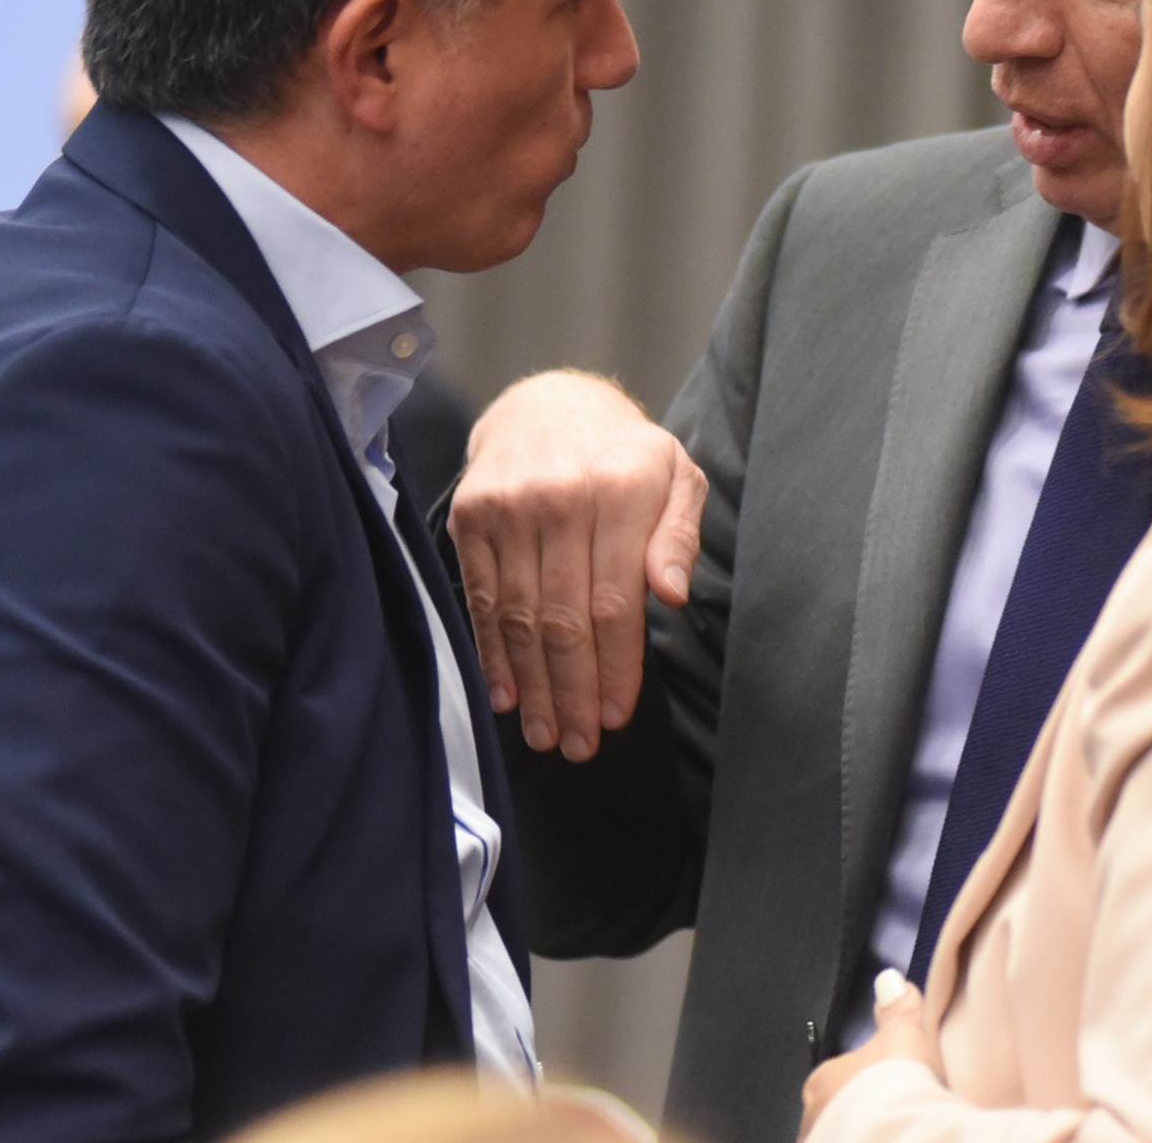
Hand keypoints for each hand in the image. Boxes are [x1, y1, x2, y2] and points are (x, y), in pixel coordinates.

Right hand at [450, 371, 704, 760]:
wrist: (548, 406)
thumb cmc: (624, 456)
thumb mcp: (677, 477)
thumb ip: (680, 536)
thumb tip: (675, 594)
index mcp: (621, 491)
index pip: (616, 602)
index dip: (615, 667)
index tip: (617, 715)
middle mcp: (560, 498)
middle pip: (564, 620)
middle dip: (573, 692)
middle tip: (580, 745)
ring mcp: (508, 508)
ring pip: (520, 618)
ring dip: (532, 686)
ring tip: (545, 733)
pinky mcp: (471, 518)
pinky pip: (481, 599)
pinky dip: (493, 654)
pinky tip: (506, 695)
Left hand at [800, 971, 940, 1140]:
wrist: (895, 1138)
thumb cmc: (894, 1087)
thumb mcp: (903, 1039)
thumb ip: (897, 1010)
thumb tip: (888, 978)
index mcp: (823, 1079)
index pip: (840, 1078)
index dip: (866, 1085)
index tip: (890, 1092)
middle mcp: (812, 1116)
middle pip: (837, 1114)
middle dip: (858, 1117)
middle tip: (891, 1119)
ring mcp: (818, 1141)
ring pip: (840, 1135)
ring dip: (858, 1135)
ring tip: (890, 1135)